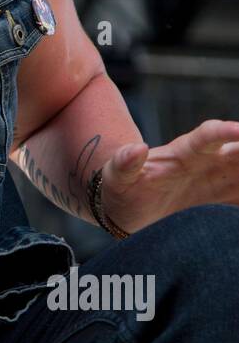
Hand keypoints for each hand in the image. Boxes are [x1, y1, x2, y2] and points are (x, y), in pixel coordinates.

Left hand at [99, 119, 238, 233]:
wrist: (126, 210)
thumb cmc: (122, 189)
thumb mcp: (117, 177)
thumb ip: (124, 164)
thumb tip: (135, 149)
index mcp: (183, 154)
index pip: (208, 137)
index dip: (225, 133)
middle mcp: (208, 163)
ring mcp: (219, 182)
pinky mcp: (222, 202)